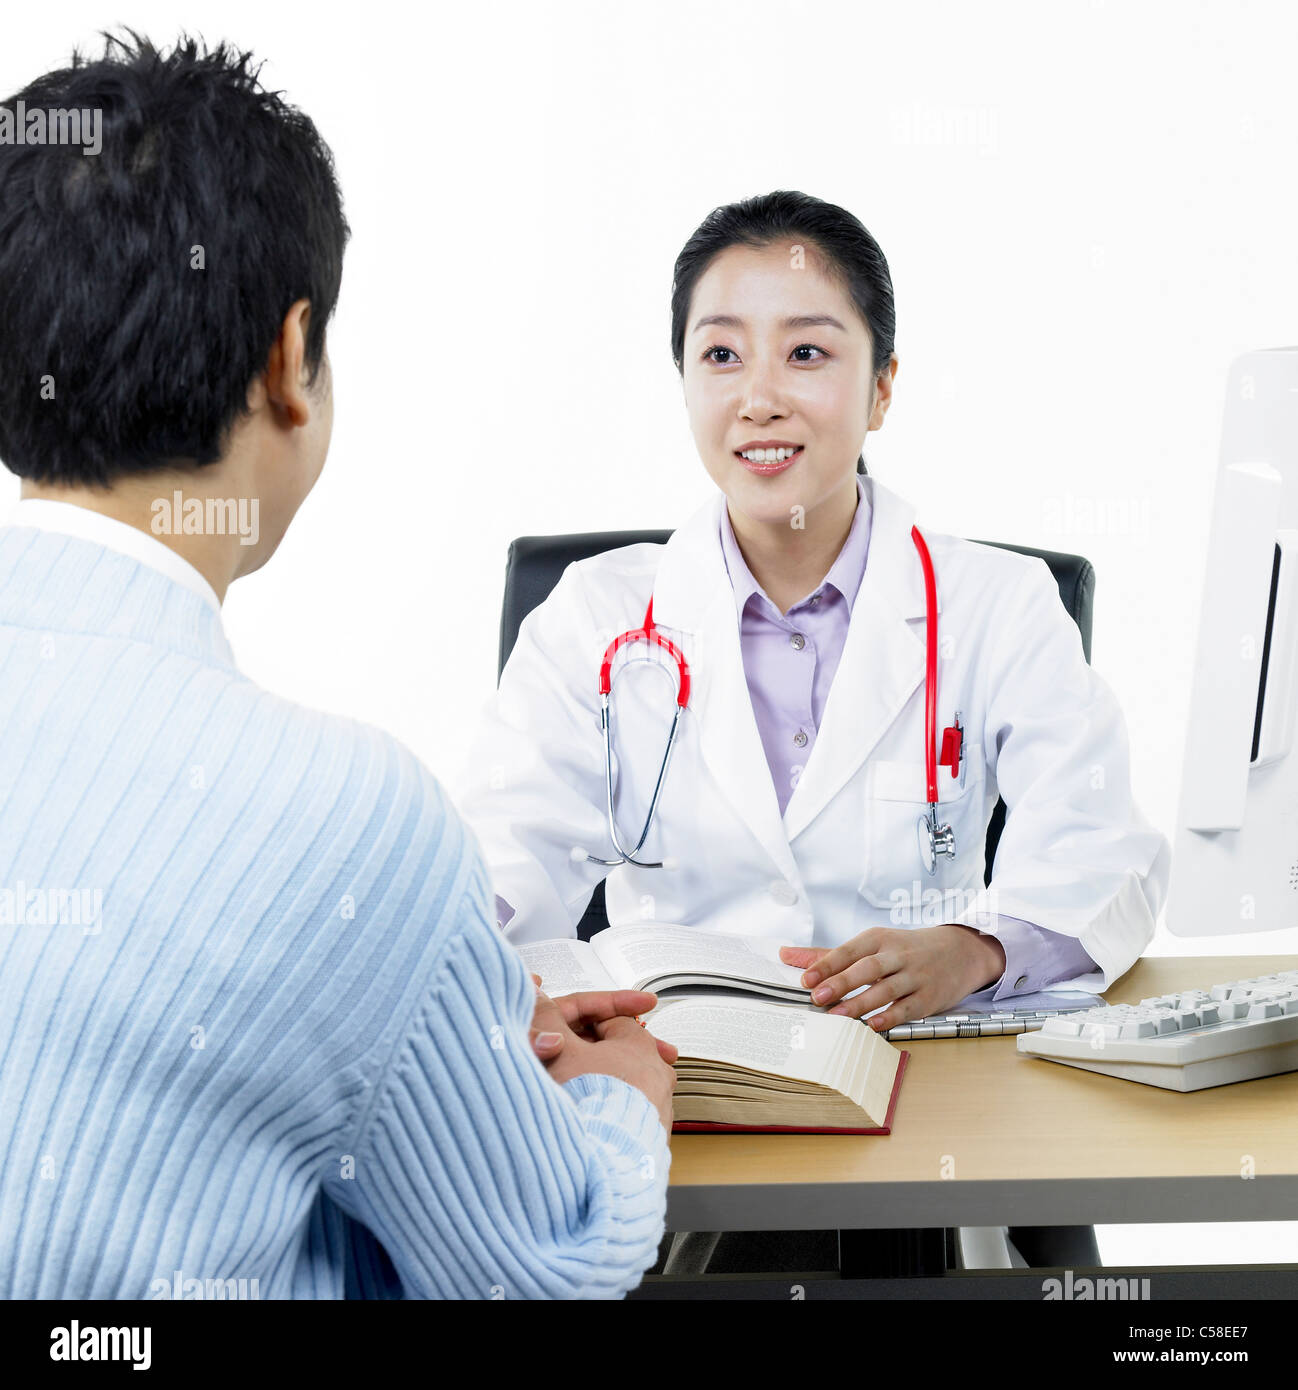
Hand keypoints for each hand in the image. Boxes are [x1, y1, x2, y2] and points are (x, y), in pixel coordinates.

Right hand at [530, 985, 676, 1129]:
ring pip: (629, 1084)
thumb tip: (537, 1000)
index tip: (570, 1028)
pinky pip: (633, 1115)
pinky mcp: (656, 1134)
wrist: (603, 1159)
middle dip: (597, 1055)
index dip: (585, 1021)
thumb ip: (546, 1020)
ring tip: (581, 1094)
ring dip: (607, 1085)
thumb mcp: (559, 1052)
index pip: (612, 1019)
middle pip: (623, 1052)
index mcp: (638, 1043)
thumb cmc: (587, 1104)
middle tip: (573, 1062)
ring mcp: (660, 1104)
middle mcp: (657, 1071)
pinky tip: (595, 1120)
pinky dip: (615, 1113)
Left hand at [779, 925, 1006, 1031]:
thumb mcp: (871, 944)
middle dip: (842, 982)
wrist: (959, 951)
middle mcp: (897, 955)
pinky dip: (889, 1017)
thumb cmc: (905, 949)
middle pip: (867, 968)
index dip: (826, 964)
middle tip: (817, 997)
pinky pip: (907, 1008)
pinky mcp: (928, 998)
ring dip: (861, 1003)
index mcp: (878, 939)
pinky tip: (872, 1026)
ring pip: (886, 989)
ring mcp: (915, 976)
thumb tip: (786, 955)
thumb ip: (829, 954)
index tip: (805, 978)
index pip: (849, 950)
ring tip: (837, 1016)